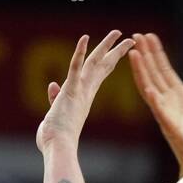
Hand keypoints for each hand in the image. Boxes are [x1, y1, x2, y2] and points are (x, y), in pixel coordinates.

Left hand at [36, 31, 135, 153]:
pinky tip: (84, 38)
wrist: (58, 149)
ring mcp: (80, 91)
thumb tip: (53, 85)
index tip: (119, 51)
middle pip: (104, 66)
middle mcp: (86, 92)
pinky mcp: (71, 91)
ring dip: (106, 46)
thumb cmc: (56, 139)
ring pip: (95, 63)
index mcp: (85, 97)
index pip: (100, 74)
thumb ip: (56, 97)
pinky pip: (76, 68)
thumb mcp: (56, 112)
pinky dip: (80, 52)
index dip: (110, 61)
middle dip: (116, 51)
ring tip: (118, 33)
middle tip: (130, 40)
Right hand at [128, 33, 182, 175]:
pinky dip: (154, 100)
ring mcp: (168, 115)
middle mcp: (170, 104)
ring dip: (142, 71)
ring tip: (134, 53)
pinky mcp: (171, 128)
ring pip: (151, 88)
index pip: (165, 71)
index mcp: (180, 98)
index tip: (148, 36)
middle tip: (136, 36)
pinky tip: (148, 87)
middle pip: (154, 74)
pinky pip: (160, 112)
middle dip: (145, 55)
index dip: (157, 54)